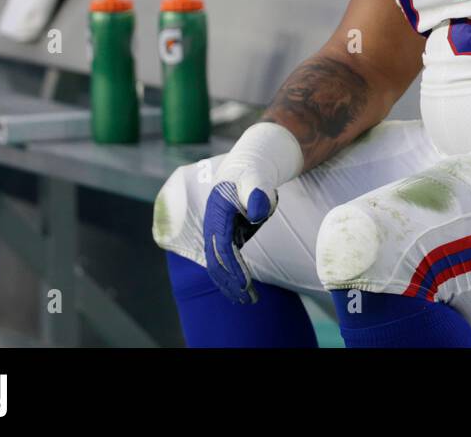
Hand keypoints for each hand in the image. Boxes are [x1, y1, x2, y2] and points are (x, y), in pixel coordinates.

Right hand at [202, 177, 276, 304]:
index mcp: (217, 213)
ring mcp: (218, 233)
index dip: (232, 266)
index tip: (245, 283)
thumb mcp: (257, 179)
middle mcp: (213, 226)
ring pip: (218, 264)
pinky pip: (225, 261)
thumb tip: (256, 212)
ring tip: (247, 300)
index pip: (222, 246)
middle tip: (247, 299)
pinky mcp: (227, 237)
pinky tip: (242, 290)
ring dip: (230, 283)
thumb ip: (257, 194)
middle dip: (230, 281)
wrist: (249, 168)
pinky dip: (232, 276)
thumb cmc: (254, 174)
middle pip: (216, 260)